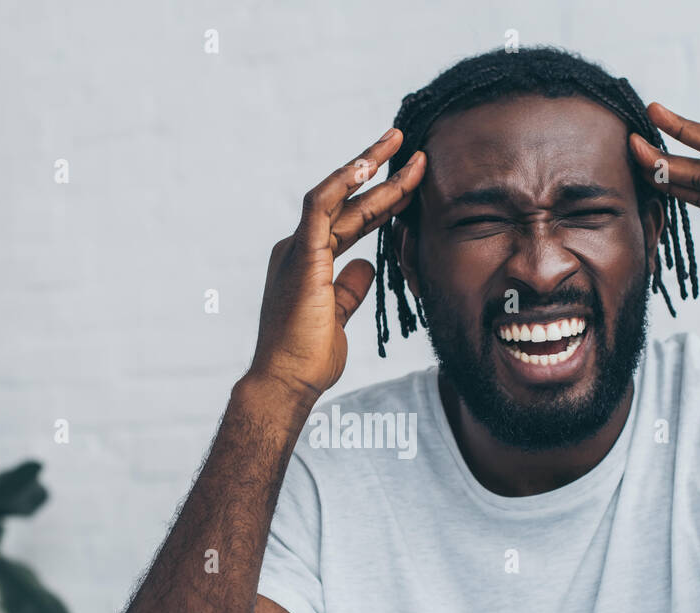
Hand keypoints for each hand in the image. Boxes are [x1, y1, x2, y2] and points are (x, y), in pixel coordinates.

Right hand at [249, 129, 425, 400]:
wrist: (287, 382)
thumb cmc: (309, 357)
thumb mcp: (338, 317)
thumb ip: (350, 288)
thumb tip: (369, 265)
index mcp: (307, 261)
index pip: (350, 221)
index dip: (381, 201)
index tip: (411, 184)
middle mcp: (299, 248)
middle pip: (347, 202)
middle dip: (381, 173)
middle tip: (412, 148)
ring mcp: (297, 249)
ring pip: (337, 196)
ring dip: (368, 167)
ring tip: (399, 142)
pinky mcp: (301, 256)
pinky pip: (320, 206)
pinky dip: (344, 182)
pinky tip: (369, 164)